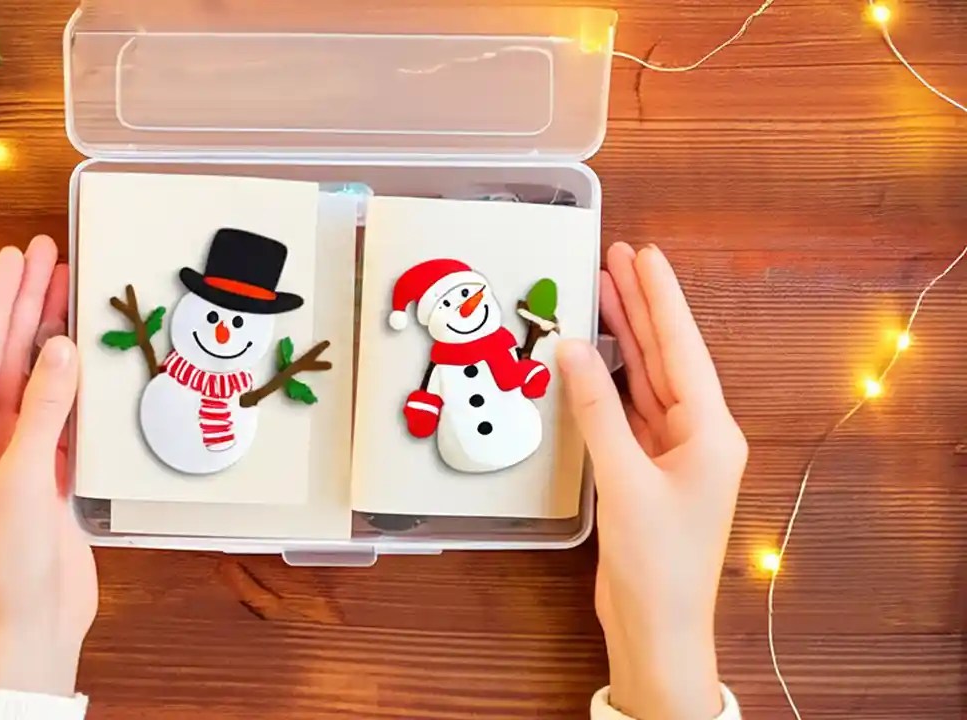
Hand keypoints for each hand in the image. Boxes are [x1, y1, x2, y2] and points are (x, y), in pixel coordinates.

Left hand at [0, 236, 95, 696]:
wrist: (32, 622)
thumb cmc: (9, 560)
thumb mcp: (23, 479)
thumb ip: (43, 410)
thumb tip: (58, 347)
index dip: (0, 301)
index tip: (16, 256)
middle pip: (10, 356)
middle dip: (27, 304)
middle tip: (49, 252)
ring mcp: (23, 454)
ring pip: (40, 380)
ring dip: (55, 335)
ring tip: (73, 286)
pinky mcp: (54, 473)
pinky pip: (66, 412)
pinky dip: (80, 381)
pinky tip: (93, 354)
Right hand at [556, 243, 745, 719]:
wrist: (657, 627)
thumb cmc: (657, 565)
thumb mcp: (624, 480)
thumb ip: (596, 411)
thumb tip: (574, 352)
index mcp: (711, 433)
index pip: (682, 349)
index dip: (661, 299)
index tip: (645, 257)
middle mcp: (697, 437)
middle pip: (665, 357)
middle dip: (641, 307)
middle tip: (618, 259)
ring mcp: (671, 454)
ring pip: (645, 381)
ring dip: (625, 339)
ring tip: (602, 292)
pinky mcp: (645, 472)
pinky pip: (627, 411)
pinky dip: (608, 383)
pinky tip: (592, 356)